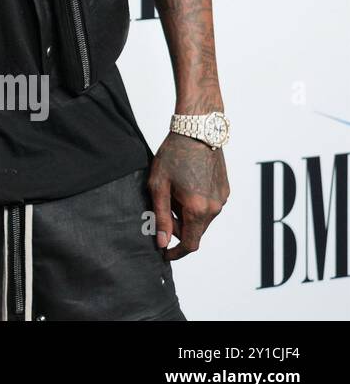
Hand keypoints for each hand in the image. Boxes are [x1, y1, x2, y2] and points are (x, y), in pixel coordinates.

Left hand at [147, 132, 228, 259]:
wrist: (197, 130)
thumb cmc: (174, 154)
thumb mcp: (159, 186)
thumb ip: (161, 217)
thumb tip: (162, 243)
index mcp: (198, 209)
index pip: (190, 244)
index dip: (175, 252)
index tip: (164, 253)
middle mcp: (215, 207)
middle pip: (195, 231)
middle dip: (177, 227)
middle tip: (161, 208)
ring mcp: (222, 198)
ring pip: (202, 218)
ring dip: (186, 214)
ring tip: (172, 191)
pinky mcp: (225, 190)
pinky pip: (209, 206)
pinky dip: (196, 204)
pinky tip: (184, 184)